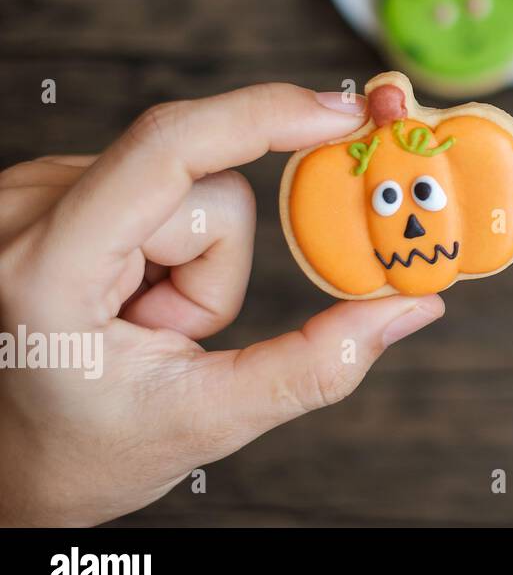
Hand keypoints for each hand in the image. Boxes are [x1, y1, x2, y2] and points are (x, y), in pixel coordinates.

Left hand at [0, 84, 445, 525]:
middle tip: (170, 334)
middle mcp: (25, 209)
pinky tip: (129, 295)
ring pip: (189, 182)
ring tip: (144, 323)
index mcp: (48, 268)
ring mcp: (32, 189)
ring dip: (194, 256)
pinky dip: (170, 242)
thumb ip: (315, 365)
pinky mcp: (53, 184)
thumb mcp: (208, 420)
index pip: (166, 148)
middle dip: (217, 261)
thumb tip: (410, 308)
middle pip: (201, 182)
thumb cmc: (91, 450)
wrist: (16, 459)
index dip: (261, 116)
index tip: (341, 114)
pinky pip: (161, 181)